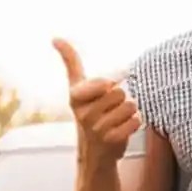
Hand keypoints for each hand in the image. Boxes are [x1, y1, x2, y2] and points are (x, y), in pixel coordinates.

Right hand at [54, 38, 141, 162]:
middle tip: (110, 110)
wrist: (95, 152)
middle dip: (121, 98)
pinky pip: (136, 120)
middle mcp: (83, 113)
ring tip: (117, 120)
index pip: (103, 83)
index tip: (101, 94)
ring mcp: (97, 128)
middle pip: (120, 91)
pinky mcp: (112, 140)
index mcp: (75, 97)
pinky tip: (123, 129)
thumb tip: (55, 38)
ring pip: (130, 105)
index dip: (107, 86)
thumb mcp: (78, 87)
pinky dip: (135, 123)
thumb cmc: (90, 112)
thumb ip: (70, 62)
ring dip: (129, 111)